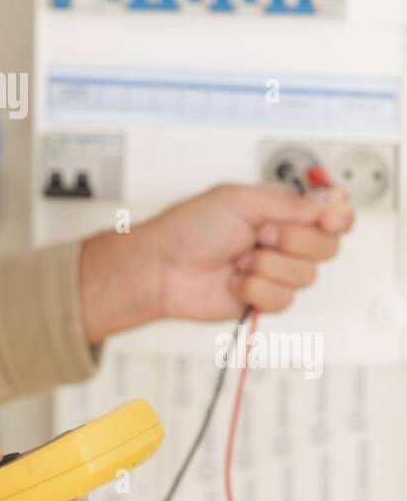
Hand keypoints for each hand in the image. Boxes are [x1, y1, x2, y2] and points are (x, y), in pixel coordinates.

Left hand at [80, 183, 353, 340]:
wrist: (162, 268)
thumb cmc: (189, 228)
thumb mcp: (241, 200)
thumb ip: (291, 204)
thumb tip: (332, 202)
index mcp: (279, 211)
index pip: (331, 215)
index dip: (337, 218)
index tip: (328, 219)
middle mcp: (282, 241)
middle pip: (327, 247)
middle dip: (294, 242)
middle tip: (260, 235)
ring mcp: (274, 271)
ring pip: (307, 276)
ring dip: (267, 265)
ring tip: (239, 259)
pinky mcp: (264, 300)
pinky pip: (284, 300)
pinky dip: (256, 289)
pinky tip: (234, 280)